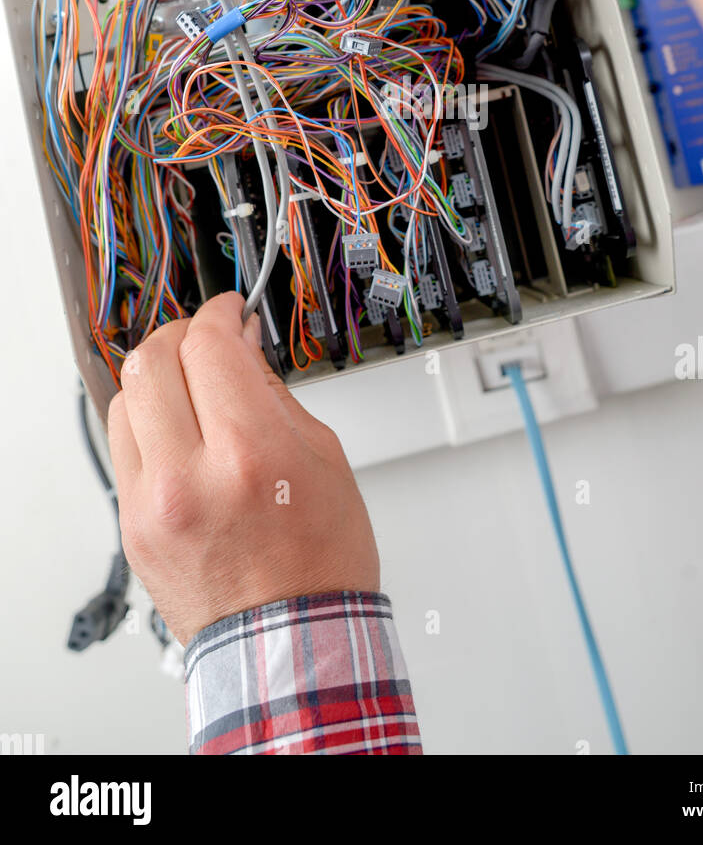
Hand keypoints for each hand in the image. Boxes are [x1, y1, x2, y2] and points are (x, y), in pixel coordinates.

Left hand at [108, 293, 378, 645]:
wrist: (290, 644)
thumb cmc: (320, 564)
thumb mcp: (323, 458)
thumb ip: (273, 393)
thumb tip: (242, 349)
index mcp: (250, 454)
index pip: (209, 346)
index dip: (221, 314)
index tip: (231, 312)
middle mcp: (189, 477)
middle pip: (152, 360)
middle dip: (183, 335)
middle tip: (208, 339)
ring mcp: (150, 505)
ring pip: (126, 399)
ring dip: (159, 378)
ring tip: (191, 387)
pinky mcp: (131, 527)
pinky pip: (124, 449)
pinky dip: (150, 425)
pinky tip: (180, 431)